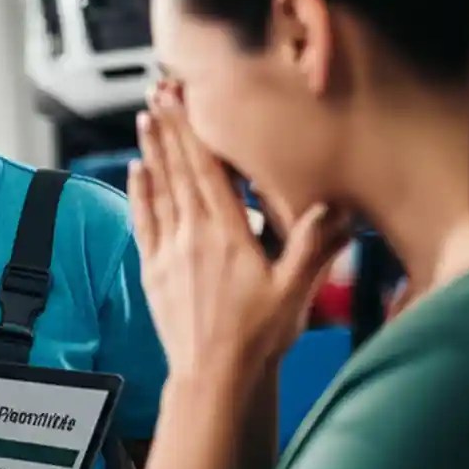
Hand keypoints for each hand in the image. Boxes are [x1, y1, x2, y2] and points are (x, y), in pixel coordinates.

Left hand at [130, 87, 352, 389]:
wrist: (214, 376)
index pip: (208, 172)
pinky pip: (143, 221)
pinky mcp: (153, 271)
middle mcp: (192, 237)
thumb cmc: (258, 336)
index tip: (183, 101)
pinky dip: (139, 192)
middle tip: (157, 92)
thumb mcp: (294, 290)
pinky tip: (135, 171)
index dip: (194, 133)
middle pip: (178, 172)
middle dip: (169, 129)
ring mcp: (168, 253)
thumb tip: (333, 208)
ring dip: (151, 151)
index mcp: (227, 235)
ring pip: (157, 190)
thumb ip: (311, 246)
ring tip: (144, 118)